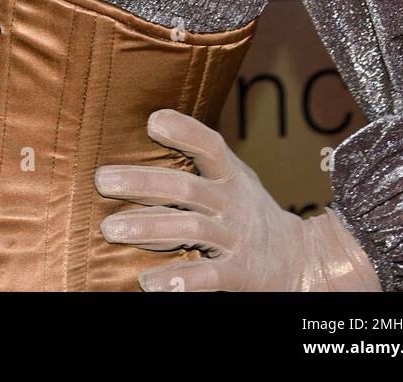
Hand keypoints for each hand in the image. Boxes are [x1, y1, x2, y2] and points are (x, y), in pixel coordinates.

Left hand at [95, 109, 382, 291]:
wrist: (300, 260)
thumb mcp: (233, 179)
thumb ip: (200, 162)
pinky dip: (178, 280)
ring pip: (190, 228)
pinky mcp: (238, 273)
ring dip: (149, 228)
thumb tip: (148, 127)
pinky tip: (148, 281)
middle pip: (186, 187)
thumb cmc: (247, 212)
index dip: (185, 131)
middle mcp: (231, 203)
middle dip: (142, 183)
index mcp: (229, 176)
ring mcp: (235, 238)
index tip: (154, 121)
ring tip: (111, 228)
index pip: (210, 146)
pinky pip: (207, 276)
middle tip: (102, 180)